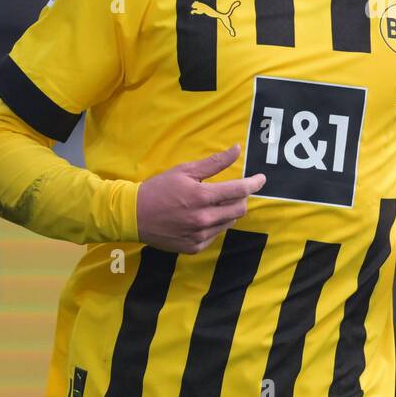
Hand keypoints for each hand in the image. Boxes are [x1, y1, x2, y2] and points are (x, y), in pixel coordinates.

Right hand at [136, 144, 265, 253]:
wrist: (133, 215)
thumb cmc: (159, 188)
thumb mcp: (185, 171)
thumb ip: (214, 163)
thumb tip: (237, 149)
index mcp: (201, 197)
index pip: (239, 191)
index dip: (254, 183)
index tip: (261, 179)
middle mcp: (203, 219)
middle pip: (239, 209)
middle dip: (241, 198)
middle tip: (232, 190)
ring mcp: (199, 236)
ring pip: (229, 223)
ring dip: (228, 211)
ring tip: (212, 203)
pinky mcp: (194, 247)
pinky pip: (216, 234)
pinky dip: (215, 224)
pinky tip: (201, 217)